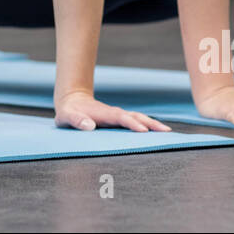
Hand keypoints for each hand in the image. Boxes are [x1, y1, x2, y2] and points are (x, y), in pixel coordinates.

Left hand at [54, 90, 171, 132]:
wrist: (72, 101)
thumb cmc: (69, 112)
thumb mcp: (66, 116)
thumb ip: (76, 121)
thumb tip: (89, 126)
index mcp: (103, 114)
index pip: (120, 118)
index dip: (131, 123)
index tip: (143, 130)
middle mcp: (114, 113)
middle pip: (135, 116)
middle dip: (150, 123)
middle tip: (166, 131)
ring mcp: (118, 116)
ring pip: (138, 118)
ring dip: (152, 124)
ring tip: (167, 132)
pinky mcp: (119, 120)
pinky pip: (136, 121)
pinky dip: (147, 125)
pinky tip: (157, 132)